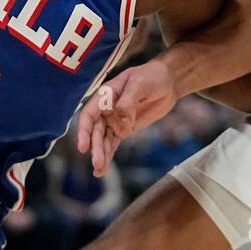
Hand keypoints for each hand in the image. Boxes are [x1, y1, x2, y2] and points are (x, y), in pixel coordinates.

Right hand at [76, 61, 178, 176]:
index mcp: (105, 95)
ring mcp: (115, 120)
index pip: (88, 114)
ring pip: (103, 140)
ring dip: (100, 155)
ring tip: (99, 172)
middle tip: (97, 163)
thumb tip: (121, 123)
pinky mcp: (125, 129)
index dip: (83, 130)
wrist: (167, 82)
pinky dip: (108, 155)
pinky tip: (102, 169)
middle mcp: (106, 109)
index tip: (83, 146)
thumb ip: (127, 102)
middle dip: (95, 147)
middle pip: (95, 131)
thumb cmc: (151, 77)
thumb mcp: (139, 84)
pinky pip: (113, 143)